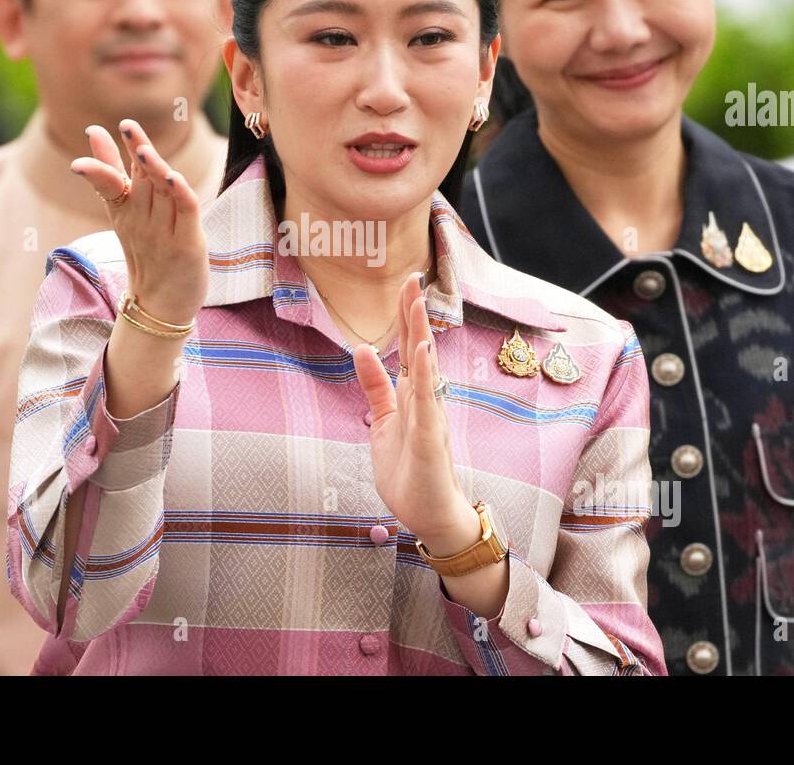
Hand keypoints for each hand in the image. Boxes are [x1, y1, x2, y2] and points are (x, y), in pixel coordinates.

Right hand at [70, 119, 207, 324]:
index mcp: (125, 214)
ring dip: (153, 169)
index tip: (95, 131)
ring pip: (160, 191)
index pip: (111, 182)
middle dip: (134, 152)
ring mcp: (163, 233)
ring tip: (143, 148)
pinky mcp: (187, 244)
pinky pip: (184, 211)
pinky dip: (179, 192)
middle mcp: (141, 221)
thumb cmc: (148, 255)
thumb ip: (115, 176)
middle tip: (128, 127)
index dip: (104, 158)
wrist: (161, 308)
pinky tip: (172, 177)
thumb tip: (96, 136)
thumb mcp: (126, 216)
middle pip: (139, 180)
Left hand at [352, 271, 471, 543]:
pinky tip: (422, 352)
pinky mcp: (431, 439)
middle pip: (420, 348)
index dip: (406, 316)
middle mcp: (426, 400)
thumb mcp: (383, 421)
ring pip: (426, 369)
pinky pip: (428, 403)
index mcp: (413, 395)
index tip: (406, 283)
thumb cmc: (410, 471)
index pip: (409, 347)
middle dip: (414, 314)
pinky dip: (425, 377)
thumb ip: (375, 386)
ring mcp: (431, 418)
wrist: (431, 515)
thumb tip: (362, 348)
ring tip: (417, 303)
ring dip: (421, 336)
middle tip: (412, 277)